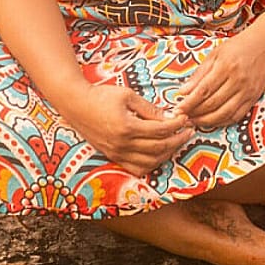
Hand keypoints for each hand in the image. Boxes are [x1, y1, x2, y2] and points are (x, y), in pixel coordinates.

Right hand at [62, 84, 193, 175]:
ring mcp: (117, 153)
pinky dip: (151, 164)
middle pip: (159, 148)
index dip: (177, 125)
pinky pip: (136, 168)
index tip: (185, 119)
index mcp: (127, 127)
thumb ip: (149, 109)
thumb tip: (170, 117)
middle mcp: (122, 144)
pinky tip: (159, 154)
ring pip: (150, 162)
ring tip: (176, 141)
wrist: (76, 105)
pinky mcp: (113, 157)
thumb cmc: (101, 96)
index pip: (160, 131)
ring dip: (167, 153)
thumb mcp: (128, 96)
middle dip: (178, 140)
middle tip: (188, 131)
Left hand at [173, 30, 264, 128]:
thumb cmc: (239, 46)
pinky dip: (222, 121)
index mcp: (226, 66)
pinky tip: (212, 121)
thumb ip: (199, 74)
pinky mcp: (254, 98)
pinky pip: (237, 116)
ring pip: (224, 113)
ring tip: (194, 121)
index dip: (188, 103)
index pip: (203, 90)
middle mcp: (238, 80)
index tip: (177, 109)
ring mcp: (248, 91)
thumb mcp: (216, 53)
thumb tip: (183, 92)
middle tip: (183, 117)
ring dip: (207, 121)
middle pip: (212, 104)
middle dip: (195, 113)